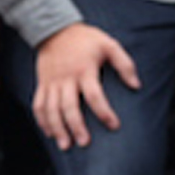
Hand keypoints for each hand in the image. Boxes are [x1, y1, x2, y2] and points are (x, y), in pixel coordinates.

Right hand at [31, 21, 136, 149]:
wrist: (54, 29)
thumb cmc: (85, 39)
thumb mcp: (109, 44)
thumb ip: (125, 64)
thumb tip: (136, 85)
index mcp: (84, 69)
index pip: (94, 95)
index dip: (104, 112)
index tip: (114, 125)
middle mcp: (66, 78)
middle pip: (69, 107)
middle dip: (76, 127)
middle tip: (84, 143)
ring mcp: (51, 82)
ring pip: (51, 110)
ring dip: (57, 128)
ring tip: (66, 145)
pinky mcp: (42, 84)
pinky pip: (38, 105)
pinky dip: (42, 121)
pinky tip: (49, 133)